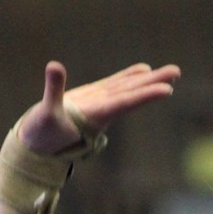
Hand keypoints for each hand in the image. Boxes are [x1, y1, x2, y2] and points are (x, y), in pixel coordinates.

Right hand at [16, 60, 180, 155]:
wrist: (36, 147)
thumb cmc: (41, 135)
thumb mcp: (45, 113)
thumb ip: (52, 91)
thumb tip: (54, 66)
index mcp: (96, 115)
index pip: (126, 102)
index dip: (146, 95)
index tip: (167, 90)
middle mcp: (102, 109)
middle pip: (133, 94)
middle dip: (154, 84)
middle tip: (176, 72)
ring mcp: (98, 103)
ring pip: (127, 88)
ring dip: (148, 79)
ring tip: (170, 72)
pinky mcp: (91, 99)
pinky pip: (115, 85)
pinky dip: (129, 77)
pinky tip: (143, 70)